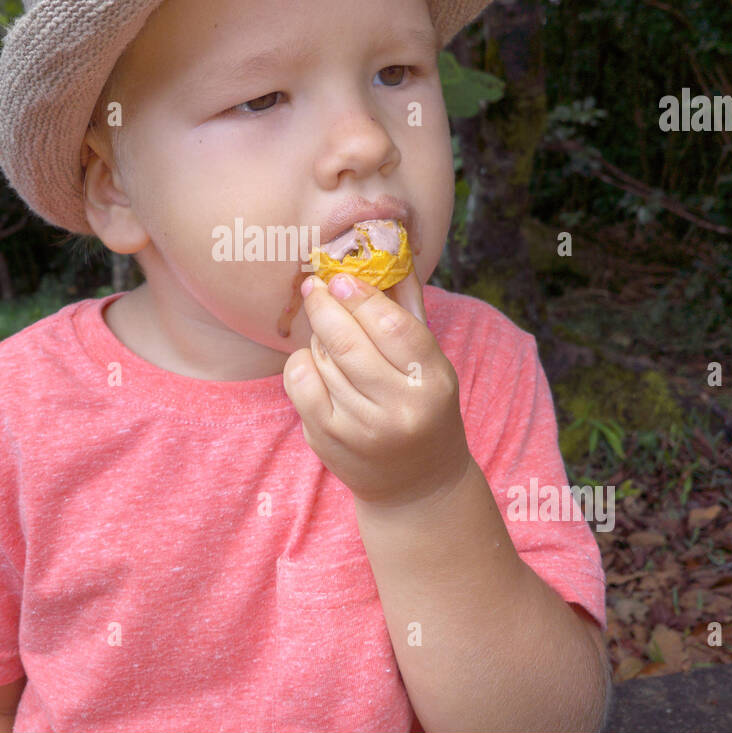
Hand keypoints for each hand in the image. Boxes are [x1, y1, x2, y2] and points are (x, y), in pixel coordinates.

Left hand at [282, 264, 473, 507]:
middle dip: (325, 307)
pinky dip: (302, 363)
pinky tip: (315, 363)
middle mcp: (398, 409)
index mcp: (432, 382)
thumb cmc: (423, 406)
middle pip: (348, 343)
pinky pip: (300, 383)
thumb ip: (408, 308)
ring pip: (322, 360)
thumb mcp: (430, 362)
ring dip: (318, 337)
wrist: (416, 483)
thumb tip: (388, 249)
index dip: (362, 297)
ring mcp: (360, 429)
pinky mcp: (329, 440)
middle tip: (315, 286)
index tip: (342, 279)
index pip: (392, 327)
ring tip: (328, 333)